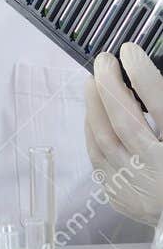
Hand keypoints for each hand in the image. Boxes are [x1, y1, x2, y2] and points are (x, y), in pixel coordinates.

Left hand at [85, 42, 162, 225]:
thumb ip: (162, 105)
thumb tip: (144, 77)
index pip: (159, 105)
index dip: (142, 74)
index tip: (130, 51)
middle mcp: (157, 171)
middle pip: (125, 121)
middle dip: (110, 84)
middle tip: (105, 60)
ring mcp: (136, 187)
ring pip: (104, 139)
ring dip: (94, 104)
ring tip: (93, 81)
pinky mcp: (120, 196)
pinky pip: (96, 156)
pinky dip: (92, 130)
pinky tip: (93, 113)